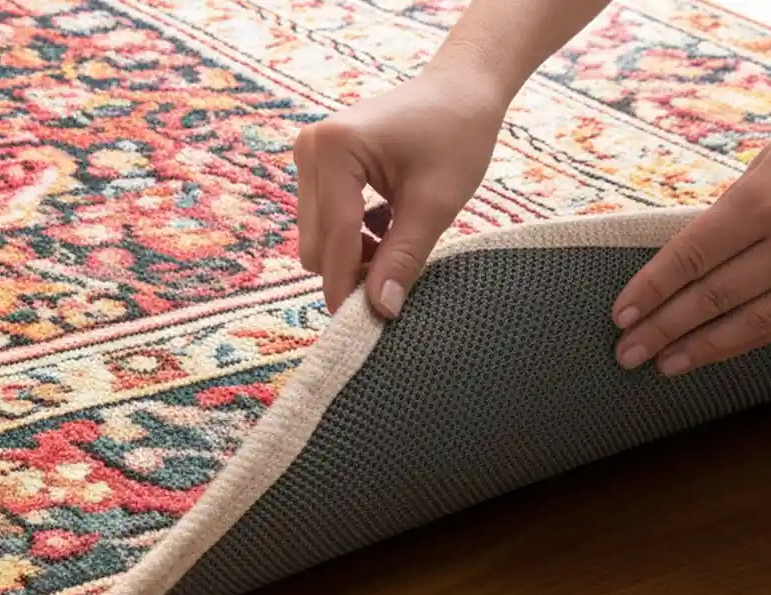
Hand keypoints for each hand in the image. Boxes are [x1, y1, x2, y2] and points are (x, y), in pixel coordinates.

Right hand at [294, 68, 505, 315]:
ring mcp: (309, 154)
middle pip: (314, 242)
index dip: (346, 286)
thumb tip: (381, 309)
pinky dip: (352, 236)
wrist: (461, 89)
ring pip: (317, 235)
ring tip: (398, 247)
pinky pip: (322, 218)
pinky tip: (387, 228)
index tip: (359, 329)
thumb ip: (404, 257)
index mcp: (334, 149)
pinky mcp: (317, 162)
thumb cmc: (457, 134)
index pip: (334, 236)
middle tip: (396, 281)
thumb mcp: (435, 203)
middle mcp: (310, 148)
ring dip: (352, 254)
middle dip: (350, 270)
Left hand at [611, 79, 770, 375]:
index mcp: (762, 199)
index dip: (649, 289)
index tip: (619, 314)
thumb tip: (696, 250)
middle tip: (626, 354)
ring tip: (663, 366)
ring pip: (750, 323)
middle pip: (710, 297)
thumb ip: (736, 206)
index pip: (689, 256)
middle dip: (661, 329)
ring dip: (700, 349)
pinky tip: (717, 353)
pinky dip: (747, 341)